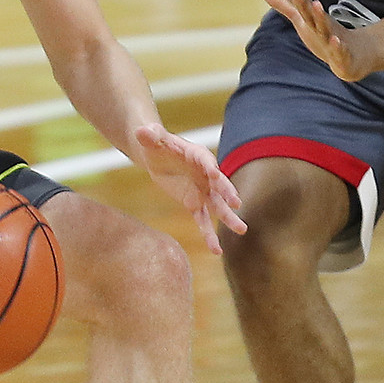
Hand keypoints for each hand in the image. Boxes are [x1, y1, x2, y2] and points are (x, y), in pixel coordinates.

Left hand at [133, 125, 244, 253]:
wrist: (156, 155)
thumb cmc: (156, 143)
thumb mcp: (152, 138)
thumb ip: (150, 135)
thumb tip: (142, 131)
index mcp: (198, 155)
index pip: (206, 160)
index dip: (210, 167)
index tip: (214, 174)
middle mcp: (205, 173)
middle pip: (218, 184)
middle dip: (227, 192)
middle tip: (236, 202)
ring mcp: (202, 190)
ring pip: (217, 206)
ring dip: (228, 218)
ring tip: (241, 229)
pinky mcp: (194, 204)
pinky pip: (202, 221)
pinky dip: (208, 235)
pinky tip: (216, 251)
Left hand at [260, 0, 375, 82]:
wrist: (353, 57)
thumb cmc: (322, 34)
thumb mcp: (301, 19)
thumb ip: (282, 4)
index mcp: (313, 20)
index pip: (303, 7)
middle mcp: (323, 27)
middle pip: (312, 14)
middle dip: (305, 3)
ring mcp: (333, 41)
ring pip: (326, 29)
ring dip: (321, 18)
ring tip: (318, 5)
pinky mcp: (343, 57)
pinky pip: (340, 51)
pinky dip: (338, 47)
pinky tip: (336, 41)